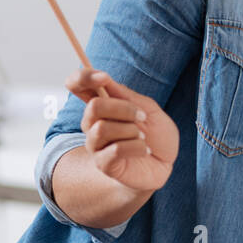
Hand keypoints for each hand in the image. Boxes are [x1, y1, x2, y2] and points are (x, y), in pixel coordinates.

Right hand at [64, 67, 179, 192]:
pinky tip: (144, 150)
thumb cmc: (155, 136)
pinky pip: (114, 150)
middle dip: (123, 109)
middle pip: (94, 106)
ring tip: (143, 138)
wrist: (164, 165)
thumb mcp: (148, 110)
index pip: (77, 85)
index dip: (84, 77)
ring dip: (130, 130)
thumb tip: (105, 80)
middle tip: (141, 117)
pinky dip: (136, 147)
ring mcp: (96, 145)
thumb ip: (127, 96)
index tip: (103, 77)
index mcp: (103, 105)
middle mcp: (93, 123)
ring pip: (102, 129)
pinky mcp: (103, 164)